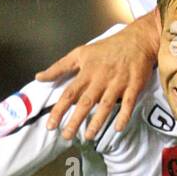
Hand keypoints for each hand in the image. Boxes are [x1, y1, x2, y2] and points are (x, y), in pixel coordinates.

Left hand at [37, 12, 159, 140]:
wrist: (137, 40)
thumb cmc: (107, 48)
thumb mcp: (80, 53)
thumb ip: (59, 67)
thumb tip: (39, 78)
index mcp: (87, 72)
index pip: (69, 93)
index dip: (59, 110)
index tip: (51, 125)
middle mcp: (101, 78)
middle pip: (86, 102)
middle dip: (75, 120)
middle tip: (67, 136)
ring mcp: (118, 83)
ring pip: (106, 105)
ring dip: (97, 121)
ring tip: (89, 136)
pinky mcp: (134, 85)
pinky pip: (128, 103)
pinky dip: (124, 115)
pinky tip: (118, 128)